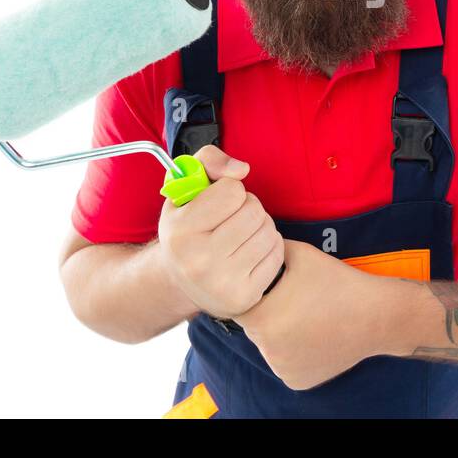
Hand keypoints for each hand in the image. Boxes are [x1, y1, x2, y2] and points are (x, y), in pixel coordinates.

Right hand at [156, 145, 283, 319]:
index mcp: (180, 231)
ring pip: (268, 232)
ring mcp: (222, 283)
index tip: (218, 202)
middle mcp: (198, 261)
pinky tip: (249, 251)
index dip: (230, 190)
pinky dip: (269, 247)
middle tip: (233, 217)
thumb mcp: (184, 187)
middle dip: (248, 207)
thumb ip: (209, 161)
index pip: (232, 191)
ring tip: (241, 233)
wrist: (180, 281)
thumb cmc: (187, 226)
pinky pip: (277, 254)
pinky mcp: (244, 297)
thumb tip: (241, 169)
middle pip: (254, 211)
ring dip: (261, 226)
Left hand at [232, 239, 396, 390]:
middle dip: (268, 313)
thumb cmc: (336, 282)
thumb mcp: (299, 253)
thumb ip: (268, 250)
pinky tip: (313, 335)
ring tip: (306, 317)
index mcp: (261, 318)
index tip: (274, 288)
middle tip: (295, 301)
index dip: (255, 293)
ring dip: (279, 333)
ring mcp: (281, 368)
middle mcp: (266, 349)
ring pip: (269, 345)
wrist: (376, 315)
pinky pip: (285, 362)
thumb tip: (251, 245)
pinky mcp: (296, 381)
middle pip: (255, 326)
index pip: (241, 303)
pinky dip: (293, 351)